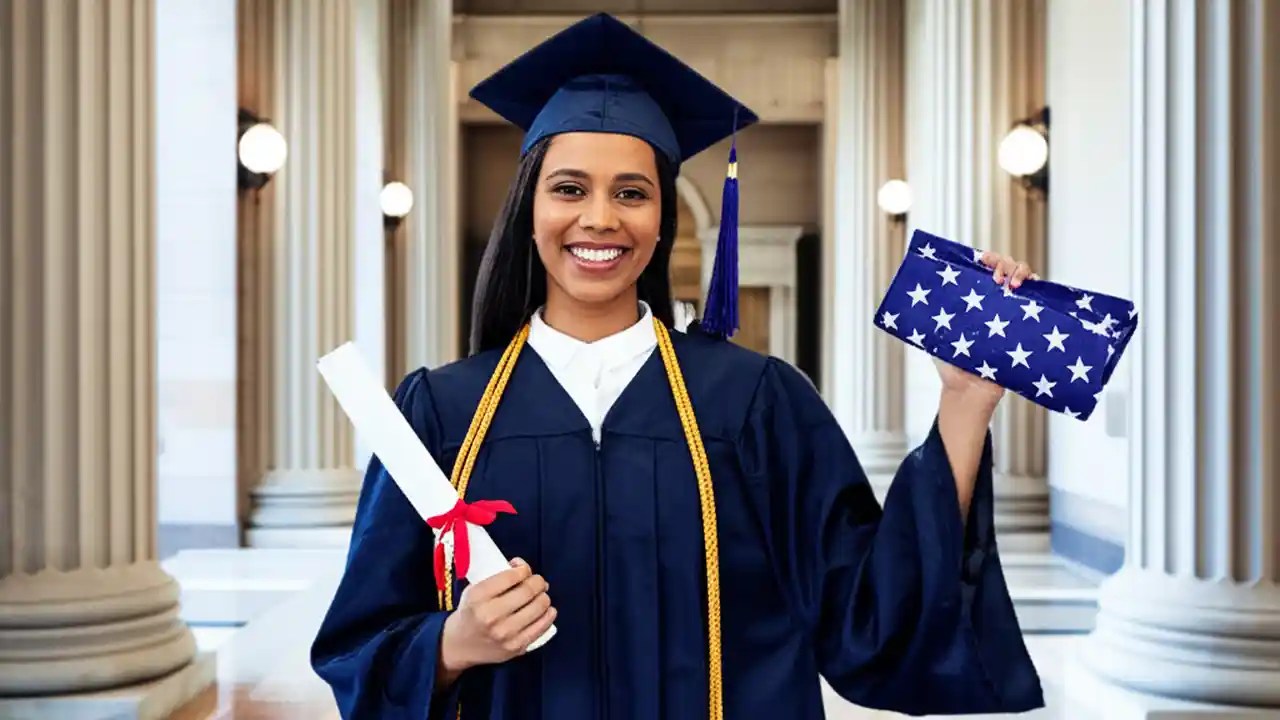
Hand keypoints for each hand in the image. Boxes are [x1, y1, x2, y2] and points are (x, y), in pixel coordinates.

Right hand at [438, 558, 555, 676]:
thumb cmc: (470, 613)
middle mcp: (491, 616)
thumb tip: (526, 569)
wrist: (459, 646)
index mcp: (478, 598)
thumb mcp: (474, 590)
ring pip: (539, 607)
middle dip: (537, 581)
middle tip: (537, 581)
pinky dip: (549, 615)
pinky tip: (547, 609)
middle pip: (528, 591)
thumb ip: (498, 577)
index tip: (523, 570)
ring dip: (544, 596)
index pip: (511, 576)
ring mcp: (505, 634)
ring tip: (540, 595)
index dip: (523, 569)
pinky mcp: (516, 647)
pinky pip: (542, 627)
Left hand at [933, 251, 1038, 410]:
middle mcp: (995, 301)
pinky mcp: (1028, 326)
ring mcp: (1013, 312)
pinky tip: (1031, 292)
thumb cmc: (952, 363)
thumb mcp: (938, 336)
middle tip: (996, 278)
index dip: (986, 259)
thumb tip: (923, 300)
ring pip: (1026, 280)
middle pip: (1007, 268)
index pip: (983, 269)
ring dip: (1022, 273)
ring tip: (1013, 285)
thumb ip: (935, 319)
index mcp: (974, 300)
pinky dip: (1038, 292)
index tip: (981, 260)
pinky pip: (1039, 304)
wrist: (970, 391)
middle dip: (1004, 263)